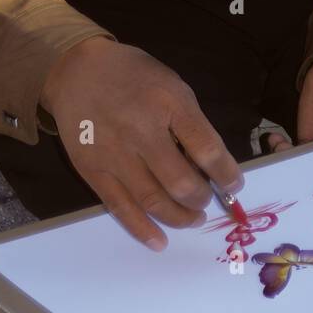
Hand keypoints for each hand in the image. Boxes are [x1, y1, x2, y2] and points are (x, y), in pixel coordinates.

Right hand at [40, 37, 243, 250]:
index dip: (227, 174)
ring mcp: (115, 154)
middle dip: (201, 199)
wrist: (78, 71)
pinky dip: (142, 229)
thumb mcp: (172, 86)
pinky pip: (120, 207)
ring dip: (179, 217)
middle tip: (207, 202)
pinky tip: (159, 241)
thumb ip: (191, 122)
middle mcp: (142, 131)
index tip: (234, 186)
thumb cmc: (134, 76)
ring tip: (193, 219)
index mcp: (170, 104)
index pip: (207, 148)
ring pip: (152, 200)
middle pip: (180, 181)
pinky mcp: (93, 171)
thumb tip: (209, 165)